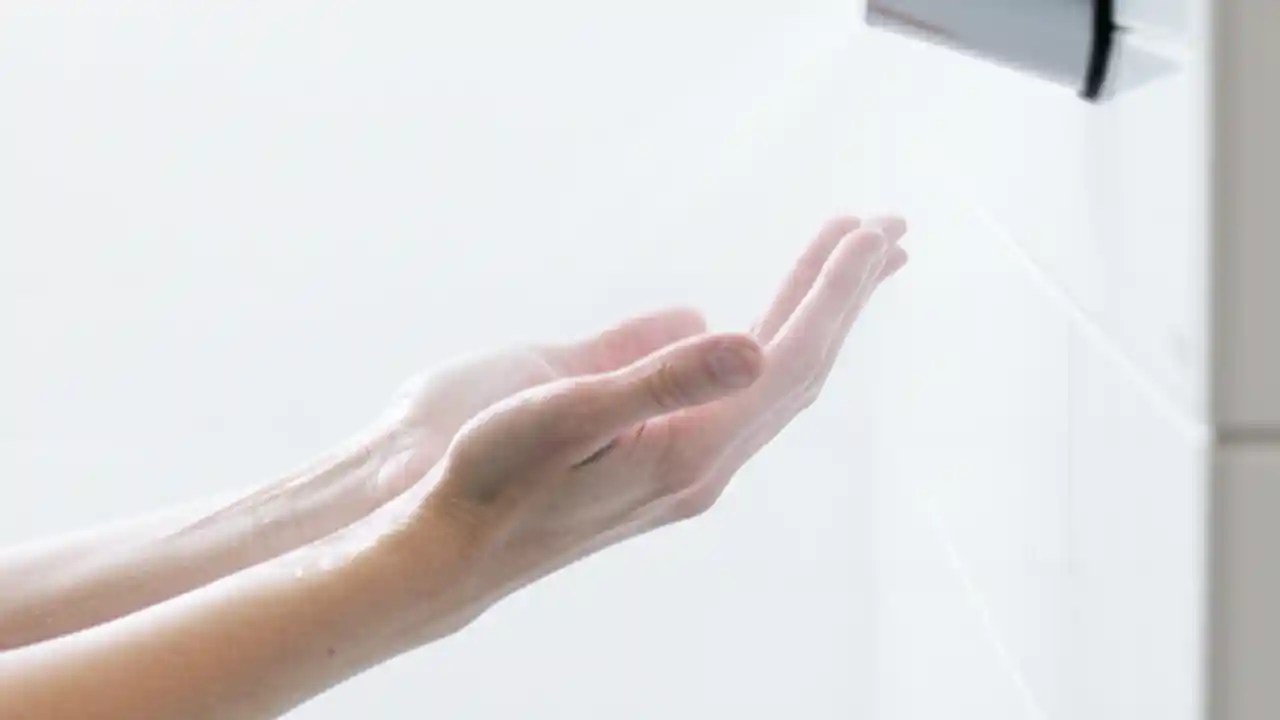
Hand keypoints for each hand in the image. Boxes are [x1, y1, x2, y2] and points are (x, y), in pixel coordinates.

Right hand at [385, 216, 907, 630]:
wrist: (443, 549)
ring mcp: (678, 462)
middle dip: (843, 296)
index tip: (870, 232)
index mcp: (690, 450)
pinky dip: (759, 349)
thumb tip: (753, 345)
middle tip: (886, 232)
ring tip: (845, 265)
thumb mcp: (567, 416)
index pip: (788, 356)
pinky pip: (726, 396)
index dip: (832, 292)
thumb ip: (659, 380)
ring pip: (769, 383)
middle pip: (798, 367)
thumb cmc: (490, 480)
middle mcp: (702, 461)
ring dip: (811, 318)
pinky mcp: (649, 456)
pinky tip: (758, 329)